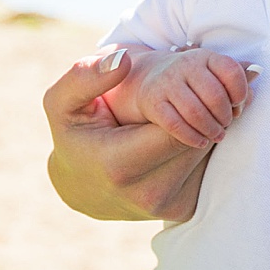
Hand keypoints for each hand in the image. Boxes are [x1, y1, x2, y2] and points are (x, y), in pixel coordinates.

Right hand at [43, 49, 215, 221]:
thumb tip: (123, 60)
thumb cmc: (75, 136)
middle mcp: (147, 194)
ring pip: (205, 153)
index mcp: (120, 166)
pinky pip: (206, 168)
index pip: (175, 124)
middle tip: (184, 94)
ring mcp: (168, 206)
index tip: (177, 84)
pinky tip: (182, 136)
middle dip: (194, 113)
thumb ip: (84, 77)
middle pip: (196, 138)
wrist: (82, 187)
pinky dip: (199, 148)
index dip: (182, 99)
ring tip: (182, 112)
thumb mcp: (63, 104)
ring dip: (201, 129)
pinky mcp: (183, 209)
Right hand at [124, 47, 255, 148]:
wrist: (151, 79)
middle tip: (226, 124)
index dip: (241, 92)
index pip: (231, 71)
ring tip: (217, 136)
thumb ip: (237, 76)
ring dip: (210, 129)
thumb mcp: (213, 72)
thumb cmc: (193, 80)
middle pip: (214, 95)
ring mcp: (167, 83)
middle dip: (225, 116)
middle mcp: (185, 65)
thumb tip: (258, 71)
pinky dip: (192, 137)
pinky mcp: (153, 102)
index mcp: (205, 57)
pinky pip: (175, 125)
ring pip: (195, 112)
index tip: (238, 105)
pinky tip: (200, 141)